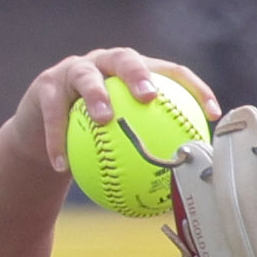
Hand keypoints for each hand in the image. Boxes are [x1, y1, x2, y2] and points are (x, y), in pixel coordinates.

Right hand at [11, 48, 221, 175]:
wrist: (44, 133)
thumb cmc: (94, 143)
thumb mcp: (122, 147)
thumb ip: (149, 158)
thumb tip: (183, 197)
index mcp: (134, 74)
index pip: (171, 73)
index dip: (194, 88)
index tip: (212, 112)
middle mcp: (105, 64)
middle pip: (125, 59)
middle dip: (138, 75)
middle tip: (149, 97)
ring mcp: (74, 71)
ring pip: (86, 77)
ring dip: (96, 97)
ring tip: (104, 119)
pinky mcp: (45, 87)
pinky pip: (53, 115)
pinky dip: (57, 140)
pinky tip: (62, 165)